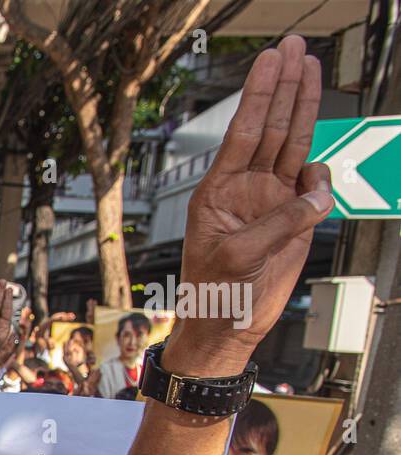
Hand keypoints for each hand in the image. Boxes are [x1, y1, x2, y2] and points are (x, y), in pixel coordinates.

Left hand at [174, 35, 332, 372]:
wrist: (227, 325)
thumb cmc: (216, 293)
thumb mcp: (240, 256)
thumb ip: (279, 222)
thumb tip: (317, 195)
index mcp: (218, 190)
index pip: (244, 131)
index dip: (260, 94)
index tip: (271, 60)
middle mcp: (244, 188)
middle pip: (271, 125)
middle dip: (282, 85)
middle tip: (294, 47)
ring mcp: (270, 199)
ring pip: (293, 143)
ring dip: (303, 106)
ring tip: (309, 69)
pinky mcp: (292, 217)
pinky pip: (314, 185)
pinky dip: (321, 178)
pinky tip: (316, 186)